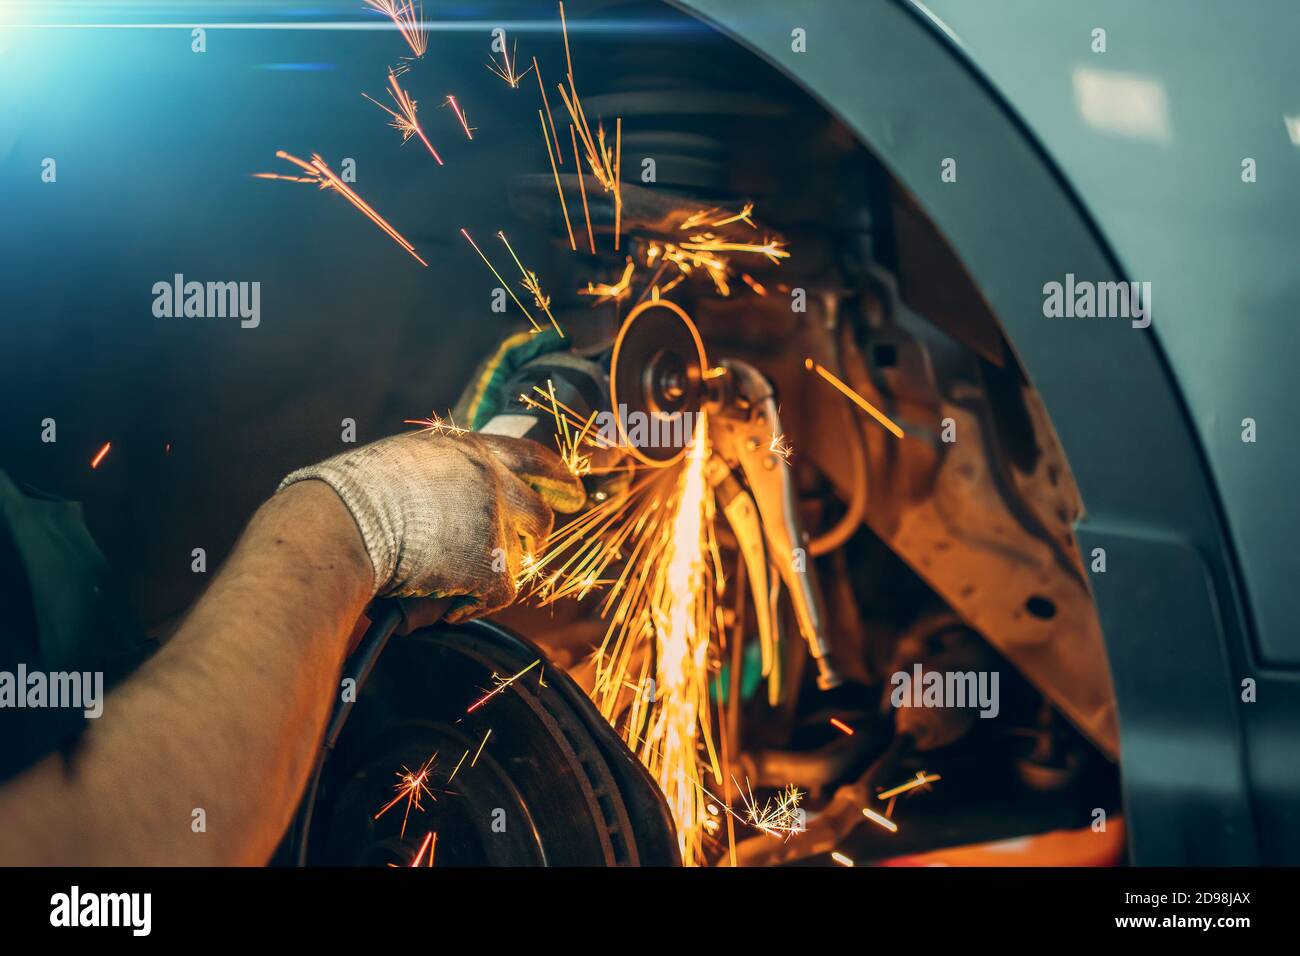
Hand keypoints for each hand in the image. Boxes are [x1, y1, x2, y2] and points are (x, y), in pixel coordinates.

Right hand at [278, 430, 583, 620]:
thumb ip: (440, 477)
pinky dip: (473, 604)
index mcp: (467, 448)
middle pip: (540, 515)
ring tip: (446, 581)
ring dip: (490, 574)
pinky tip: (441, 602)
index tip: (576, 493)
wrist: (336, 525)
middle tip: (514, 557)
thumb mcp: (401, 463)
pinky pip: (499, 594)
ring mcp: (493, 519)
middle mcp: (490, 477)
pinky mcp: (490, 562)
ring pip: (519, 560)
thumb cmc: (348, 499)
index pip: (532, 457)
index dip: (558, 478)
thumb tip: (452, 505)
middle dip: (531, 540)